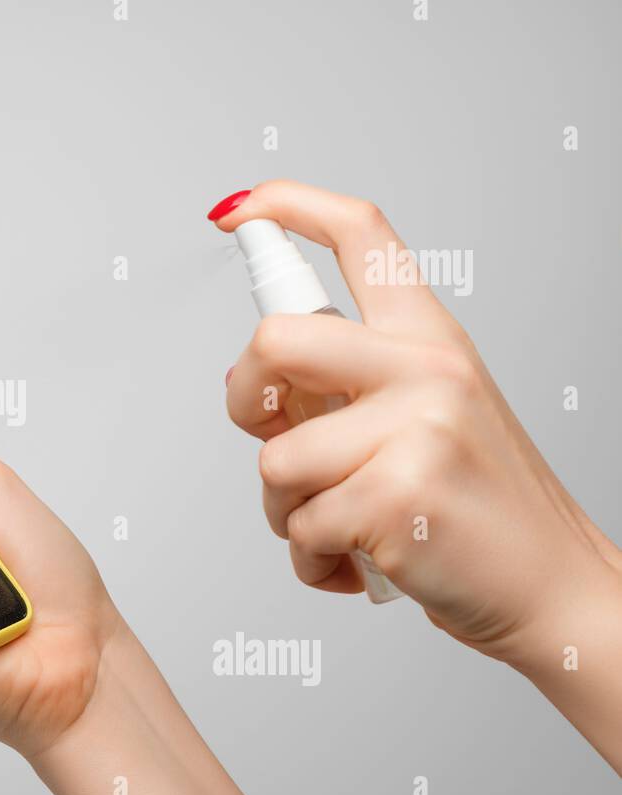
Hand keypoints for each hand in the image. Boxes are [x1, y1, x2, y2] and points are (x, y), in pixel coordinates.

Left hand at [213, 180, 621, 769]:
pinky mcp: (398, 495)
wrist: (554, 587)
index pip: (361, 237)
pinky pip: (300, 527)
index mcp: (430, 339)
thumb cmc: (477, 508)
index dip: (289, 207)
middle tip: (266, 431)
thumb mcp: (430, 417)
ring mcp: (417, 428)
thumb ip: (348, 388)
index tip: (239, 212)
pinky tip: (360, 562)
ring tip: (341, 526)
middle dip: (244, 398)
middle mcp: (427, 368)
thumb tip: (252, 380)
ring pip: (275, 460)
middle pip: (276, 341)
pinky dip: (314, 561)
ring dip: (287, 512)